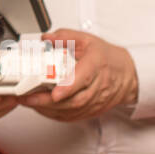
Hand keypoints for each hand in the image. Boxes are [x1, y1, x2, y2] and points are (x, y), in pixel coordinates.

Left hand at [15, 28, 137, 121]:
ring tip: (29, 102)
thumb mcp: (87, 40)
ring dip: (49, 109)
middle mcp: (98, 85)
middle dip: (48, 101)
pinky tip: (42, 109)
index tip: (55, 93)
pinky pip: (73, 116)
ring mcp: (96, 100)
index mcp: (96, 65)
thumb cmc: (106, 57)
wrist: (127, 74)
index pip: (83, 78)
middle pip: (74, 99)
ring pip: (73, 110)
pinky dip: (55, 114)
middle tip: (27, 98)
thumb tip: (46, 38)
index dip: (68, 87)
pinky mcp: (93, 110)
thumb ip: (65, 37)